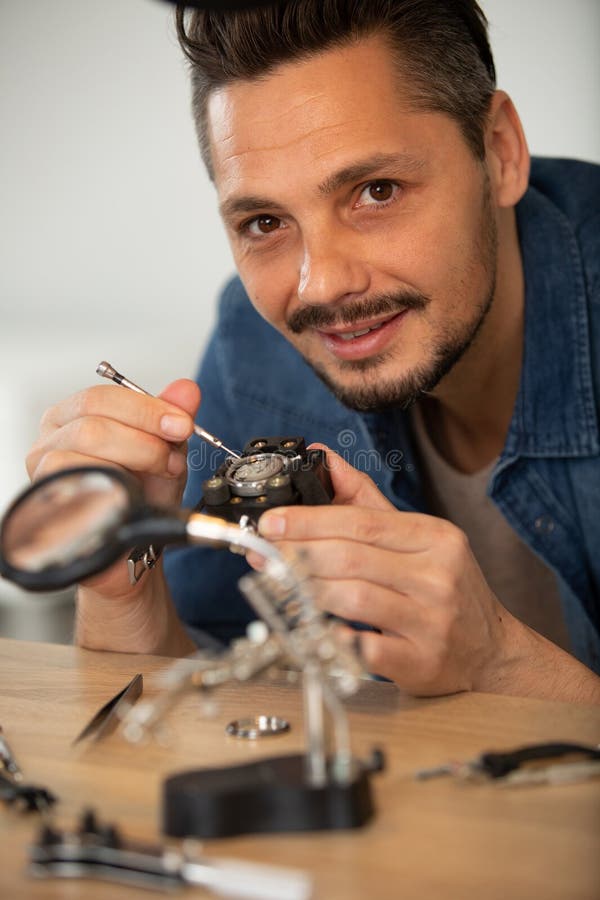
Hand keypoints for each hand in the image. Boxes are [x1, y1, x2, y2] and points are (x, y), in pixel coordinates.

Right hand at [25, 379, 200, 600]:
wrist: (136, 546)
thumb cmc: (142, 495)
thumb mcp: (165, 450)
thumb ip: (173, 417)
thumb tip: (187, 390)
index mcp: (72, 417)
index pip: (101, 397)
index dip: (146, 409)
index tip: (181, 424)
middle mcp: (49, 441)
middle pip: (93, 422)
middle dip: (145, 439)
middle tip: (173, 458)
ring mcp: (44, 473)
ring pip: (86, 447)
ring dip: (136, 461)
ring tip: (160, 477)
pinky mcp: (48, 505)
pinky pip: (80, 484)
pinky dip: (116, 486)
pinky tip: (133, 494)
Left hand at [253, 445, 516, 695]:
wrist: (492, 653)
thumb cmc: (444, 591)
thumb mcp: (417, 538)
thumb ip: (365, 501)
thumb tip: (323, 458)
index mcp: (434, 537)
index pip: (361, 522)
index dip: (308, 521)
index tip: (271, 522)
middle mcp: (437, 575)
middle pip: (351, 558)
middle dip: (296, 555)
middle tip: (262, 554)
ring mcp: (431, 621)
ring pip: (353, 598)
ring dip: (306, 591)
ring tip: (278, 586)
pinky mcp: (421, 661)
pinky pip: (366, 648)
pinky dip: (335, 637)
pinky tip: (315, 628)